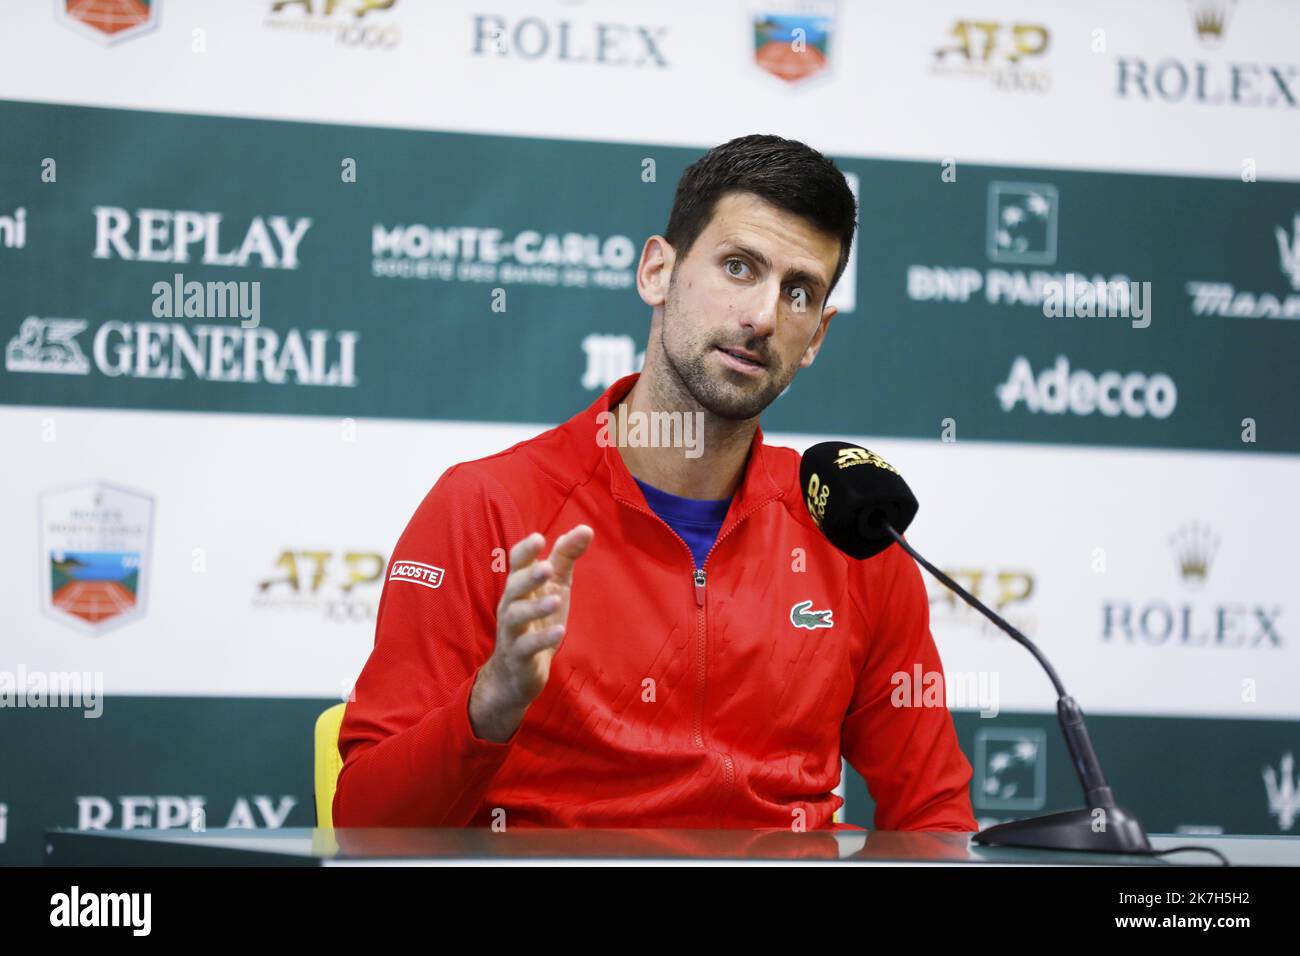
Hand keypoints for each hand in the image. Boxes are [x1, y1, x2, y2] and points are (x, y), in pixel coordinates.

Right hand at [470, 525, 593, 739]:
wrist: (518, 671)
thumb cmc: (537, 621)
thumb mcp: (555, 586)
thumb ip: (566, 558)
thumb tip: (585, 529)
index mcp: (520, 586)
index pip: (516, 563)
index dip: (525, 551)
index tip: (539, 538)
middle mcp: (511, 605)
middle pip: (514, 587)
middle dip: (528, 577)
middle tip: (546, 567)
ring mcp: (513, 631)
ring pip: (517, 616)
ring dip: (535, 607)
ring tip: (556, 598)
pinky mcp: (519, 655)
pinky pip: (527, 646)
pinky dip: (542, 638)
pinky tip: (559, 631)